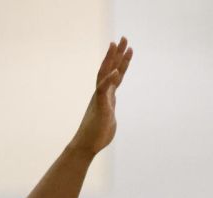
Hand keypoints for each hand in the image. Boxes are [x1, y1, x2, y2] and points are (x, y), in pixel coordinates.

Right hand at [70, 37, 133, 156]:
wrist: (87, 145)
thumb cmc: (97, 133)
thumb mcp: (108, 116)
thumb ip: (109, 107)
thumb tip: (109, 106)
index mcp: (106, 95)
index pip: (114, 74)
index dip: (120, 61)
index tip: (126, 48)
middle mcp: (102, 93)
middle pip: (110, 68)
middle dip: (117, 53)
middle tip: (124, 37)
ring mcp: (100, 98)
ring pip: (106, 74)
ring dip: (113, 60)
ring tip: (118, 45)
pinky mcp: (101, 107)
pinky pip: (104, 91)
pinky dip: (109, 80)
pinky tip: (115, 71)